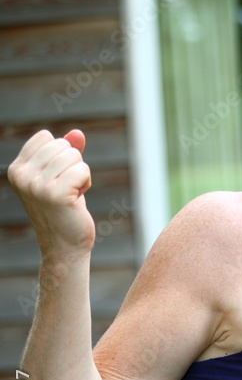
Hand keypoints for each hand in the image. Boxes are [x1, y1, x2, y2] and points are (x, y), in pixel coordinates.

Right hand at [7, 129, 94, 256]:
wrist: (64, 246)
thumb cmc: (64, 210)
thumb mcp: (61, 176)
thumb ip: (67, 153)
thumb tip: (78, 133)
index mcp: (16, 169)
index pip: (46, 137)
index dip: (61, 154)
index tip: (57, 178)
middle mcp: (22, 175)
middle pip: (62, 145)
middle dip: (73, 164)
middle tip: (66, 190)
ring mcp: (36, 185)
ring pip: (74, 156)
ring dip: (81, 175)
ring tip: (71, 195)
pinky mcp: (55, 194)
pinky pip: (83, 169)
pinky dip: (86, 183)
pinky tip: (76, 200)